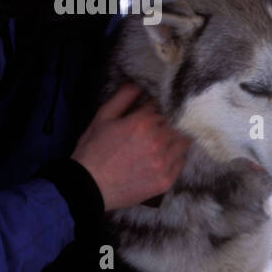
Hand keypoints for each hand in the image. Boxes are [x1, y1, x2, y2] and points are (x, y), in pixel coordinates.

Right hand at [71, 82, 190, 211]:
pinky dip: (175, 156)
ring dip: (175, 137)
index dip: (156, 106)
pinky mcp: (166, 180)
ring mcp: (163, 162)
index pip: (162, 106)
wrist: (88, 187)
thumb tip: (139, 84)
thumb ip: (123, 97)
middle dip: (168, 121)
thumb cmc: (92, 151)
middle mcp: (157, 141)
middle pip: (176, 122)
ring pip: (183, 141)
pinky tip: (163, 156)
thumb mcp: (103, 117)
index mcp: (142, 123)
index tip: (151, 110)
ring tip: (162, 140)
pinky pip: (181, 161)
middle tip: (158, 125)